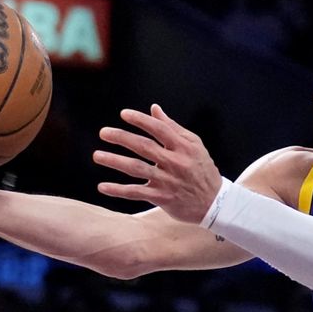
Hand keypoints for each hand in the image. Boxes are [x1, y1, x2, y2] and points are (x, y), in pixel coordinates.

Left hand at [94, 104, 222, 223]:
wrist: (215, 202)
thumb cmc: (202, 169)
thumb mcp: (194, 145)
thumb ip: (172, 127)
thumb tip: (154, 109)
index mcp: (184, 147)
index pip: (159, 130)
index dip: (141, 121)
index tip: (123, 114)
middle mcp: (175, 163)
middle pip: (144, 147)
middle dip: (122, 138)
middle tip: (103, 133)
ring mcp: (168, 181)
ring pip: (137, 169)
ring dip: (115, 162)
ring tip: (97, 156)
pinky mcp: (162, 198)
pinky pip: (136, 193)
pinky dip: (119, 190)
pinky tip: (102, 186)